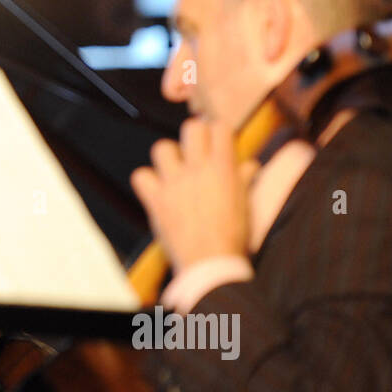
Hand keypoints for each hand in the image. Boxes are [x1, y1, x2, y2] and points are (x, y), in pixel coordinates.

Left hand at [129, 118, 258, 274]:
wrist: (210, 263)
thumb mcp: (246, 205)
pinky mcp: (156, 200)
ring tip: (175, 170)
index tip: (217, 140)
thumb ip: (245, 180)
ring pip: (161, 147)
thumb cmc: (233, 236)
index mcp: (224, 168)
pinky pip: (141, 176)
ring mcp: (174, 183)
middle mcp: (197, 170)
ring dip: (168, 156)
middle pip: (191, 127)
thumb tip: (250, 165)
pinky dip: (147, 181)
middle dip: (195, 135)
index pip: (219, 127)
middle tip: (197, 150)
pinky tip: (157, 189)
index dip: (218, 131)